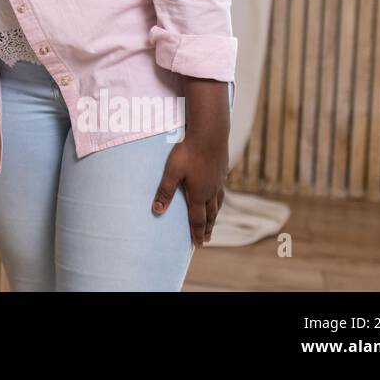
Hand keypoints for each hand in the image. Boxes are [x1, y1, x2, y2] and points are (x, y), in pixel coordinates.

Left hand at [151, 85, 229, 248]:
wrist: (210, 133)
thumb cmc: (188, 152)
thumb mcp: (171, 172)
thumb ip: (165, 191)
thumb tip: (157, 210)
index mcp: (199, 194)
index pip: (197, 219)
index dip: (196, 233)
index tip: (198, 245)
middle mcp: (211, 191)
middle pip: (210, 215)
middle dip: (207, 228)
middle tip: (206, 239)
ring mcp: (219, 181)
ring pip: (218, 203)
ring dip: (215, 215)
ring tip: (213, 221)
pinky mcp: (222, 170)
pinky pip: (221, 190)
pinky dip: (219, 198)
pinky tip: (217, 194)